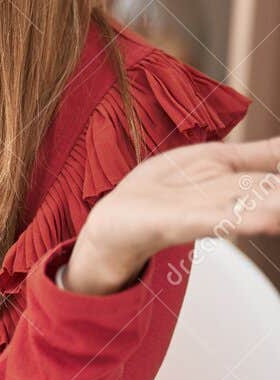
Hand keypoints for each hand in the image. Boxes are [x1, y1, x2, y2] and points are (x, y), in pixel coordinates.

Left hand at [66, 134, 279, 294]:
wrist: (116, 218)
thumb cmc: (168, 189)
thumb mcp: (218, 162)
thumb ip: (262, 156)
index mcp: (245, 189)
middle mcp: (232, 204)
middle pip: (275, 197)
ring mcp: (204, 214)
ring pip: (253, 210)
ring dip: (279, 211)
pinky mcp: (175, 223)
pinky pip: (212, 222)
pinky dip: (238, 220)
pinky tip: (264, 220)